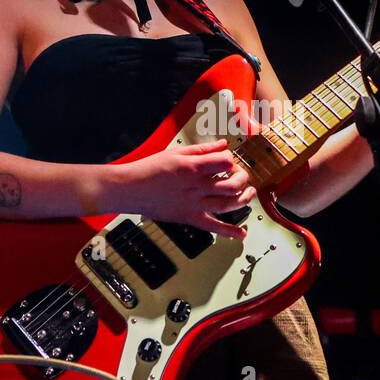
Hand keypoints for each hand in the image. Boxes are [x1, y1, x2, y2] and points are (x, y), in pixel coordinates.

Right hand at [119, 139, 254, 238]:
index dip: (230, 159)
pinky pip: (213, 227)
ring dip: (244, 199)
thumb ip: (202, 149)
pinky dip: (229, 232)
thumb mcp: (176, 152)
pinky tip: (241, 234)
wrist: (130, 189)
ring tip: (249, 193)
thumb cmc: (150, 169)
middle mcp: (197, 187)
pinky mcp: (190, 218)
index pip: (226, 161)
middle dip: (242, 178)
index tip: (227, 160)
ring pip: (229, 204)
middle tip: (240, 175)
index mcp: (193, 167)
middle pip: (232, 183)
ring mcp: (195, 204)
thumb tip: (222, 145)